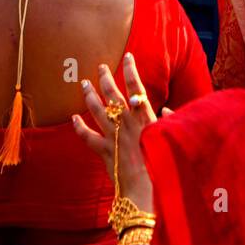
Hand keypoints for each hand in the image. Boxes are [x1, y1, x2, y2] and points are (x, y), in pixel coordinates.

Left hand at [73, 53, 167, 214]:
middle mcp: (128, 123)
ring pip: (98, 110)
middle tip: (100, 66)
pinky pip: (87, 136)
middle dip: (105, 77)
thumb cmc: (163, 164)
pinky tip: (73, 118)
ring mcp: (114, 136)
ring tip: (84, 84)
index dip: (131, 70)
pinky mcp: (104, 151)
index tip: (127, 56)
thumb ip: (170, 120)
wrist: (147, 188)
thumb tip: (167, 108)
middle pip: (113, 94)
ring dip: (89, 96)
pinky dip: (79, 126)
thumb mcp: (170, 138)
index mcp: (146, 117)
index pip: (136, 87)